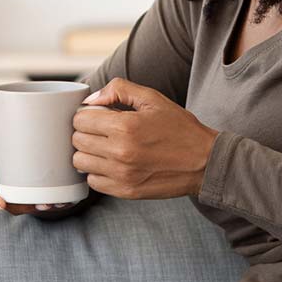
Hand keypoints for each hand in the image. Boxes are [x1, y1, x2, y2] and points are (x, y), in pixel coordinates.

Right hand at [0, 124, 78, 216]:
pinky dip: (52, 202)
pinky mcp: (33, 188)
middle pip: (9, 205)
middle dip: (26, 208)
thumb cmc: (4, 128)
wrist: (21, 126)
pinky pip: (40, 200)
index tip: (0, 204)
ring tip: (57, 202)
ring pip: (27, 205)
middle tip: (43, 205)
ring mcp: (17, 190)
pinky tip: (65, 200)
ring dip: (42, 207)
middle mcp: (1, 186)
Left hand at [72, 78, 218, 199]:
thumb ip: (119, 90)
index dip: (86, 115)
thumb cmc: (180, 129)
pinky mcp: (125, 191)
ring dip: (88, 152)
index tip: (97, 116)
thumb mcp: (153, 99)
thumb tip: (91, 99)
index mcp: (126, 126)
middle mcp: (120, 152)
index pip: (80, 120)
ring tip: (105, 147)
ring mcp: (121, 175)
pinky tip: (111, 163)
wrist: (205, 162)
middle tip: (101, 130)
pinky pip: (93, 182)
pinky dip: (97, 172)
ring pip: (80, 162)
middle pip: (77, 140)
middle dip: (85, 132)